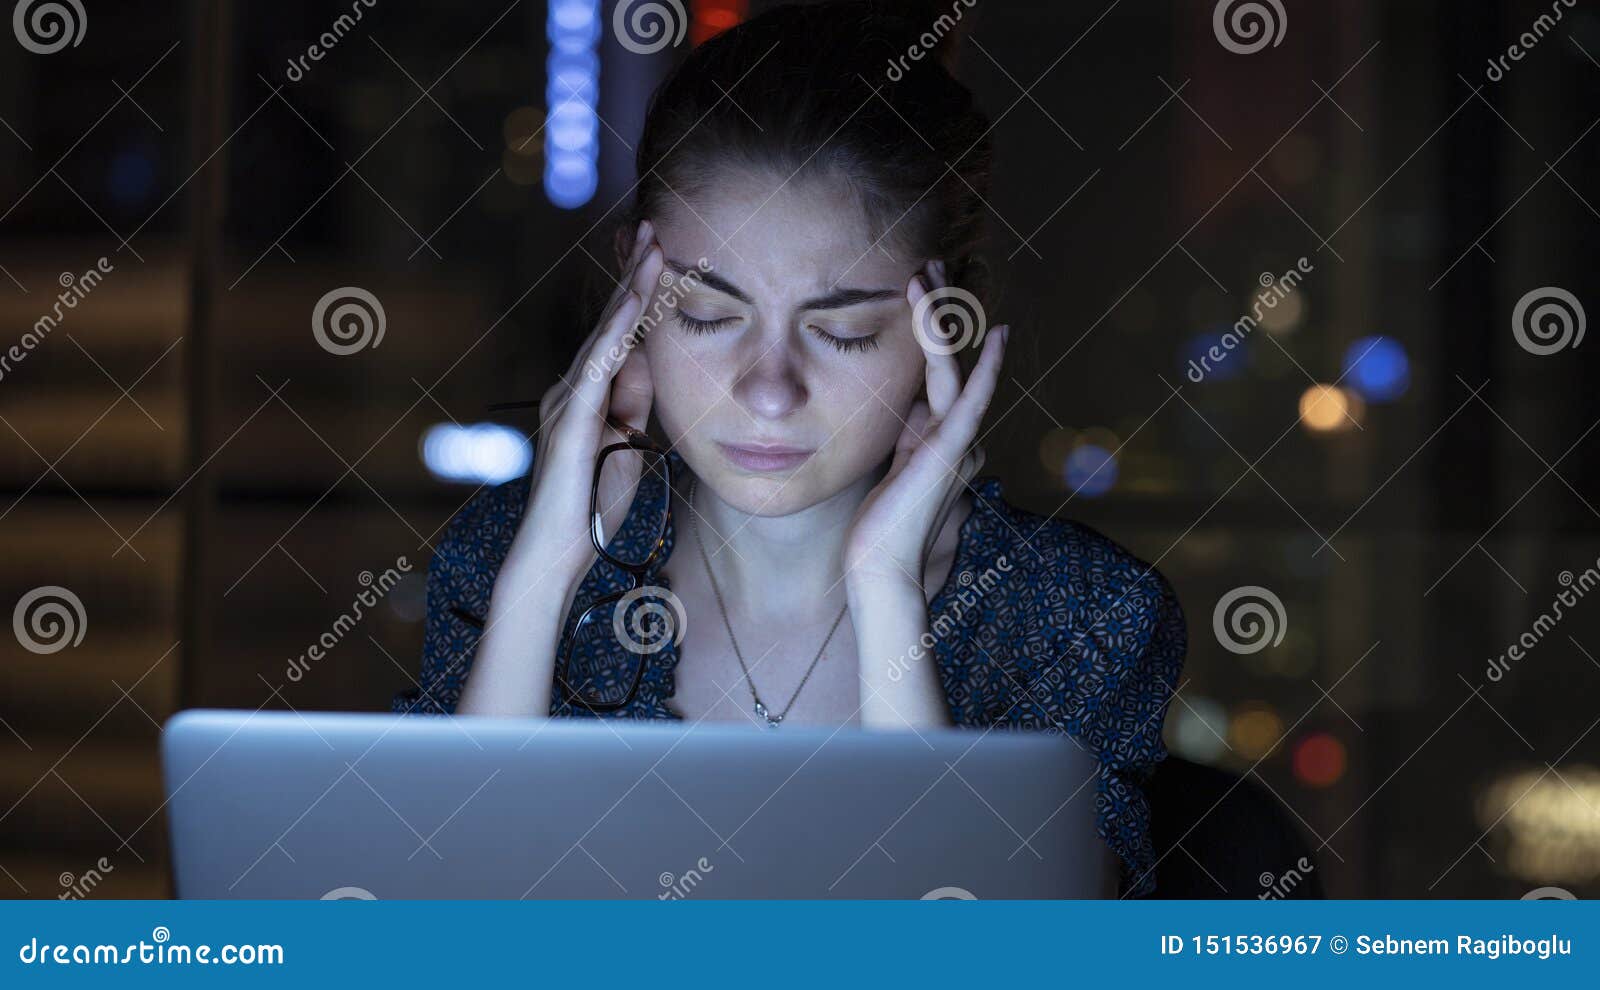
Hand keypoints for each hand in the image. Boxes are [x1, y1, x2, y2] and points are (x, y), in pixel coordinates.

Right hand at [512, 219, 665, 583]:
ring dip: (629, 292)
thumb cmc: (592, 506)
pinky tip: (633, 307)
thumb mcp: (628, 444)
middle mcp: (572, 389)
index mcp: (589, 396)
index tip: (662, 253)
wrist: (558, 552)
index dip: (639, 294)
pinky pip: (596, 369)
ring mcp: (567, 402)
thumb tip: (649, 360)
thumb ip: (634, 403)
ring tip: (651, 251)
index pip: (619, 336)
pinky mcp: (571, 421)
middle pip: (610, 323)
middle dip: (633, 275)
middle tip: (653, 228)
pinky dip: (617, 335)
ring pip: (604, 336)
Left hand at [843, 259, 1007, 592]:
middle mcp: (953, 434)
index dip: (929, 329)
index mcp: (935, 437)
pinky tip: (997, 332)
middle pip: (948, 358)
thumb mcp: (882, 468)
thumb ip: (896, 438)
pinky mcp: (952, 452)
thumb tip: (896, 409)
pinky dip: (984, 365)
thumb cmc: (874, 529)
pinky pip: (970, 398)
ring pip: (952, 367)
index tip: (917, 288)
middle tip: (929, 261)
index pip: (935, 371)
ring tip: (927, 274)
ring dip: (941, 319)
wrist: (879, 570)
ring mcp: (956, 442)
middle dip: (938, 309)